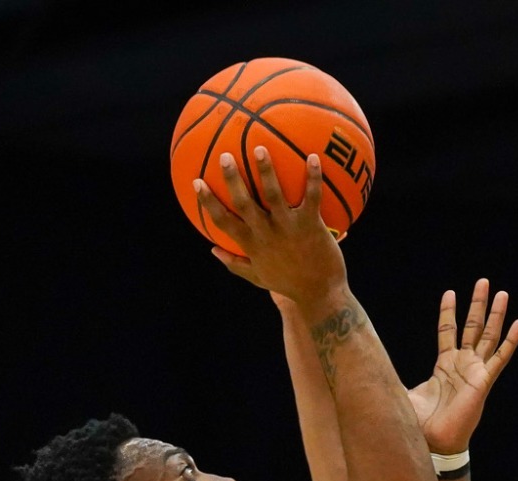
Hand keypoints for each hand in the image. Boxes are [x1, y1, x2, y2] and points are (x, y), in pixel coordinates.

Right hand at [193, 147, 346, 308]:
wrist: (320, 295)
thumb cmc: (289, 284)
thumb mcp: (258, 277)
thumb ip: (235, 264)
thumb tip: (213, 250)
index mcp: (252, 244)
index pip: (223, 221)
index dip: (208, 202)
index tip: (196, 182)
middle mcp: (266, 234)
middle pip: (243, 203)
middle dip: (232, 179)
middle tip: (225, 156)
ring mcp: (289, 229)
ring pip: (274, 195)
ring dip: (266, 171)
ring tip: (260, 148)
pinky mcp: (312, 226)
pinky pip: (312, 197)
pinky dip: (314, 177)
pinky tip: (314, 157)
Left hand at [407, 280, 517, 455]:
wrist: (434, 442)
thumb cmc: (420, 423)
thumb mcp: (403, 392)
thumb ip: (391, 378)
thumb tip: (368, 369)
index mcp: (445, 365)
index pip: (448, 330)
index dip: (449, 312)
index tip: (450, 292)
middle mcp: (463, 365)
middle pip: (473, 327)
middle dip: (478, 304)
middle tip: (483, 282)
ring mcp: (476, 371)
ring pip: (488, 336)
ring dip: (496, 315)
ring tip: (501, 293)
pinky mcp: (485, 381)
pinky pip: (501, 358)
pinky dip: (510, 341)